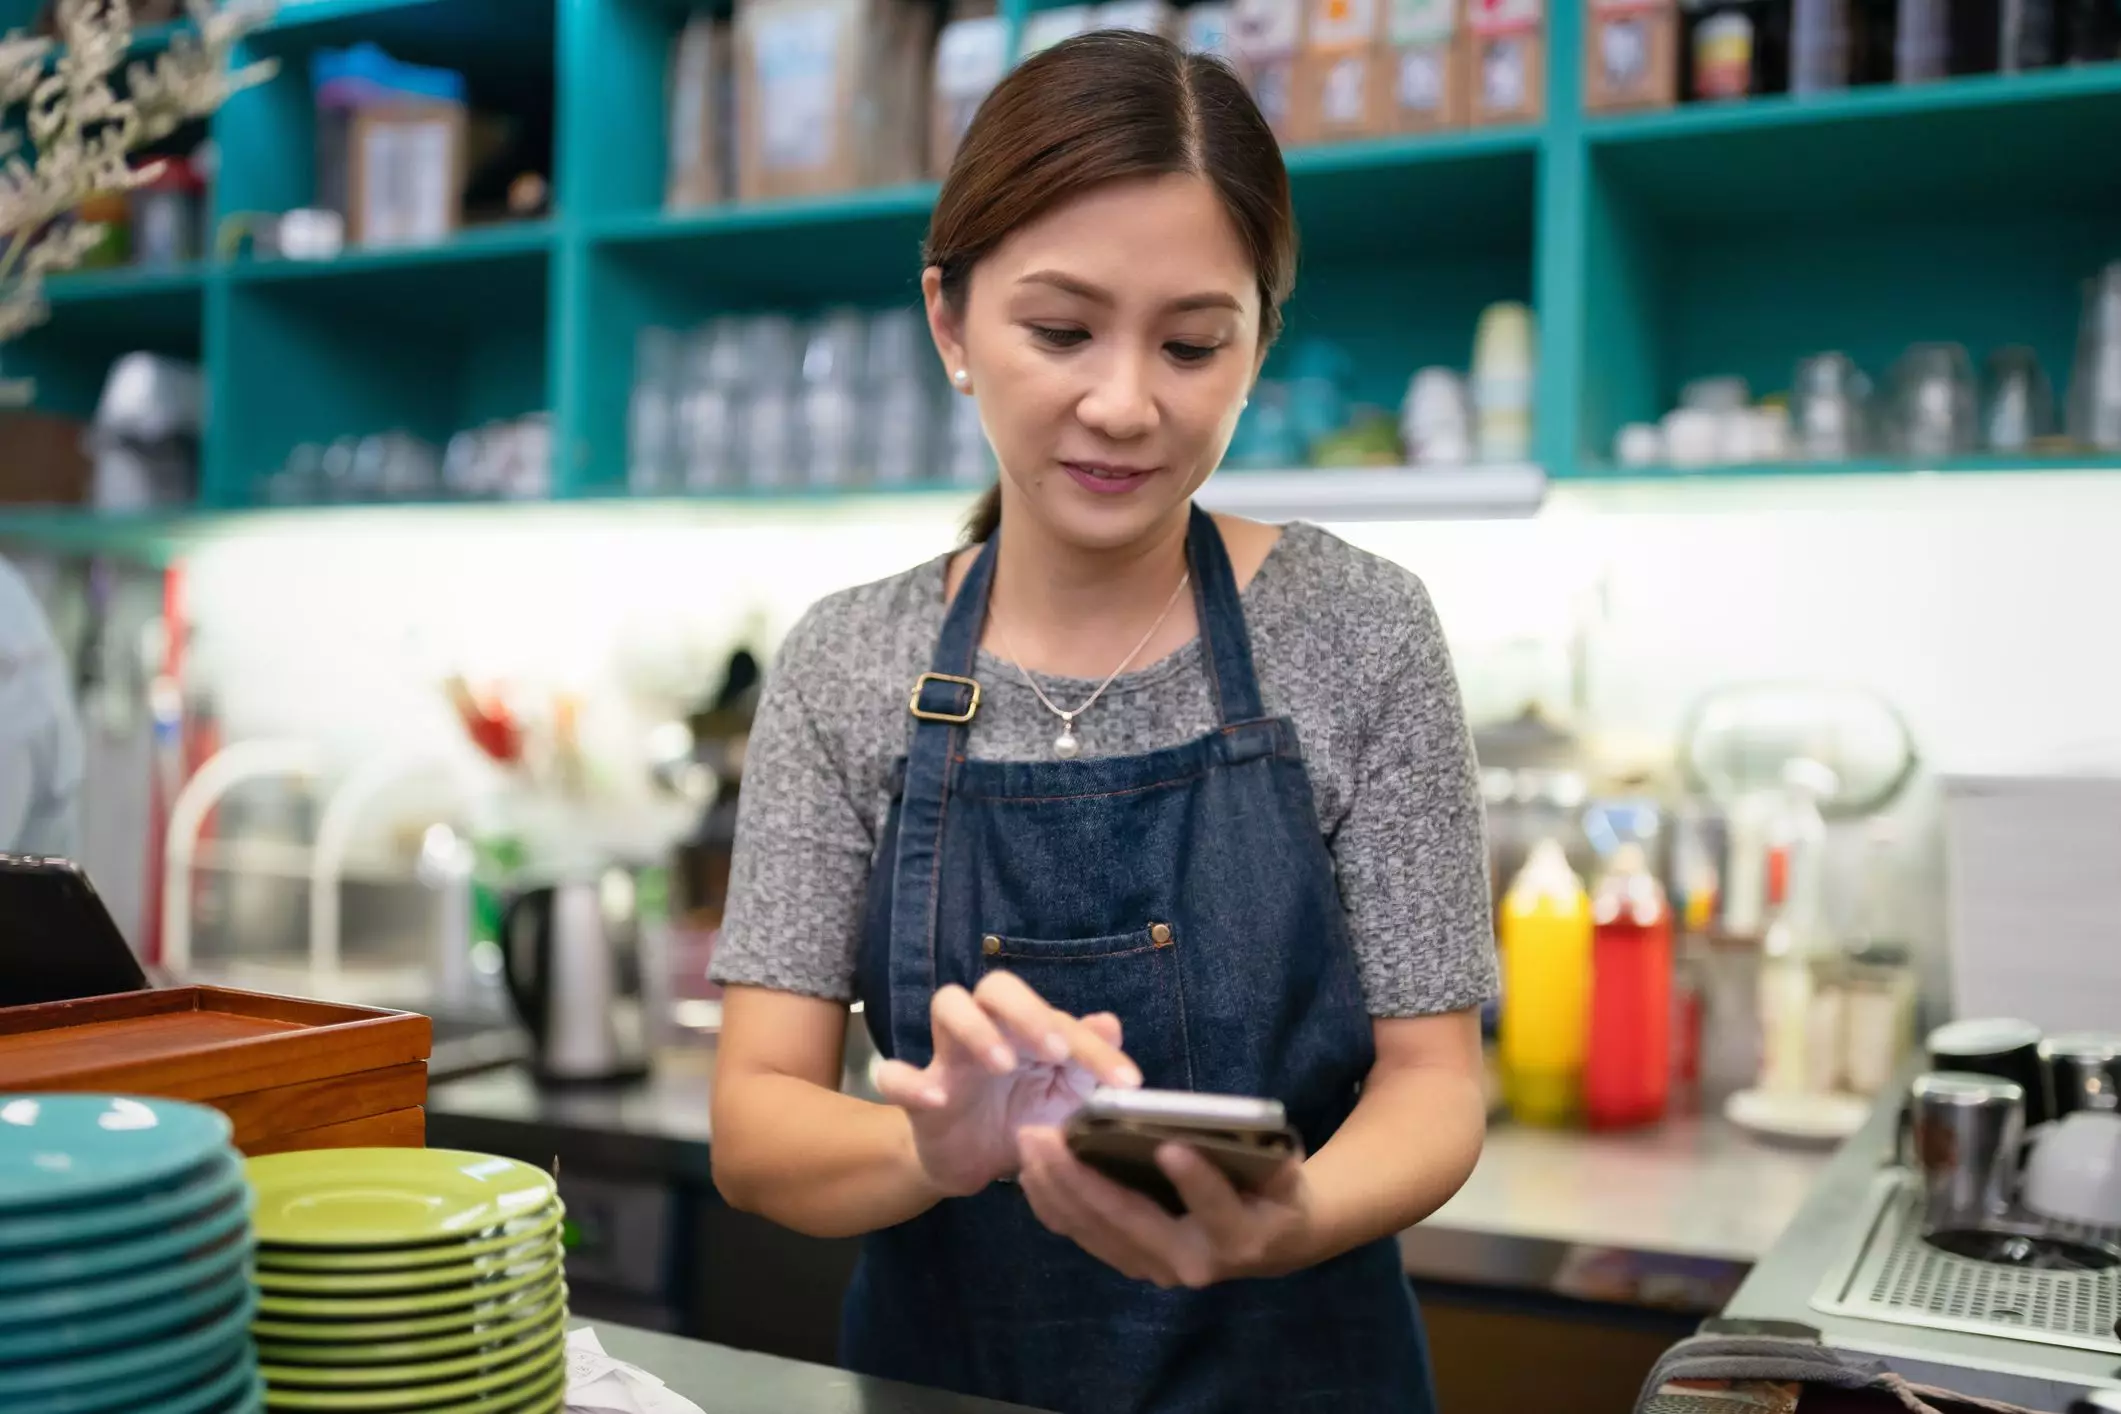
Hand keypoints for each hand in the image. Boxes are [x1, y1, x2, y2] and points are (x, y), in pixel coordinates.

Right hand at [873, 971, 1142, 1197]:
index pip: (1059, 1018)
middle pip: (996, 987)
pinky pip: (895, 1075)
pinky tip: (937, 1099)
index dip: (1095, 1048)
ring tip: (1003, 1064)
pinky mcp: (918, 1096)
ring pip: (948, 1004)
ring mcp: (949, 1059)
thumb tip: (1110, 1023)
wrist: (978, 1166)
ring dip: (976, 1028)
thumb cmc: (1027, 1119)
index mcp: (1029, 1032)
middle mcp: (990, 1031)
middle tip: (1057, 1053)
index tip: (1126, 1082)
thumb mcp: (1066, 1102)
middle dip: (1027, 1011)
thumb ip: (1088, 1068)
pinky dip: (910, 1082)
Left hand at [1015, 1127, 1315, 1288]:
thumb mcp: (1284, 1169)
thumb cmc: (1277, 1192)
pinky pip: (1087, 1236)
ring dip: (1056, 1188)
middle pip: (1129, 1221)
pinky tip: (1030, 1173)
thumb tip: (1227, 1126)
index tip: (1169, 1146)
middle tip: (1045, 1134)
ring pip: (1097, 1231)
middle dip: (1080, 1177)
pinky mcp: (1134, 1264)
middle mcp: (1191, 1263)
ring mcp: (1157, 1268)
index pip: (1214, 1208)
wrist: (1276, 1243)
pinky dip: (1055, 1206)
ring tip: (1028, 1145)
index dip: (1194, 1180)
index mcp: (1238, 1235)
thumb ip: (1264, 1153)